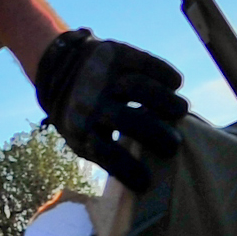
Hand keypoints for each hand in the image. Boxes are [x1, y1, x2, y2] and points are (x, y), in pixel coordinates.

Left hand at [34, 30, 188, 190]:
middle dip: (157, 135)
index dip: (127, 170)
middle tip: (175, 144)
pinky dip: (165, 73)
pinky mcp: (114, 53)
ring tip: (181, 111)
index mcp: (79, 128)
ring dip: (166, 102)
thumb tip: (143, 180)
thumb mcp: (80, 135)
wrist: (56, 66)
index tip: (148, 182)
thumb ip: (103, 150)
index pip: (105, 152)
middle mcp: (87, 102)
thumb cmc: (79, 113)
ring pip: (139, 88)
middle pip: (127, 120)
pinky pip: (145, 63)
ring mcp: (100, 76)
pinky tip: (175, 83)